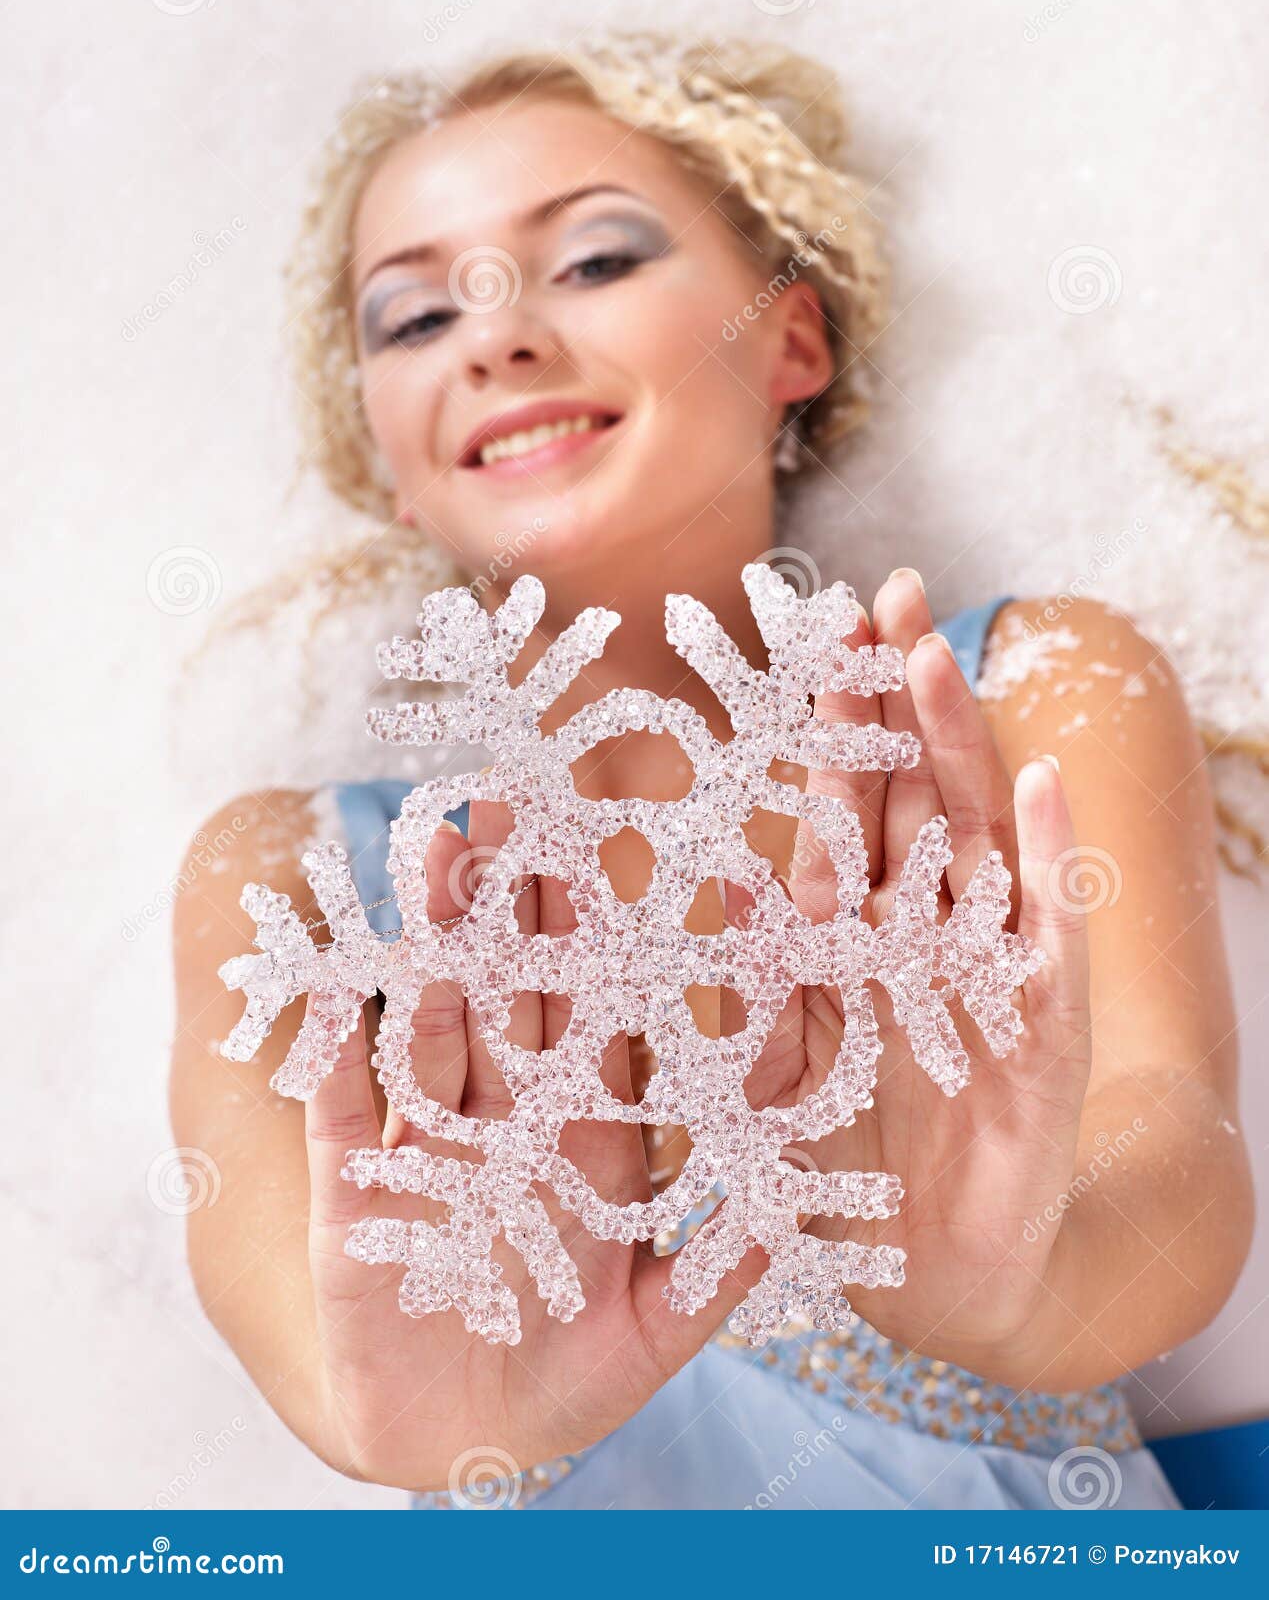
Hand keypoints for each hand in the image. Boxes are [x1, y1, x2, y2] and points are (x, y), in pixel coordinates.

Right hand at [302, 801, 765, 1493]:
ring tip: (439, 848)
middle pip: (513, 990)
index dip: (601, 934)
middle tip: (518, 796)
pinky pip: (345, 1111)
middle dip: (515, 896)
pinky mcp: (355, 1196)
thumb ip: (723, 1260)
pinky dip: (340, 1051)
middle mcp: (510, 1122)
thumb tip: (792, 1188)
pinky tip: (343, 980)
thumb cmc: (571, 1382)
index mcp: (587, 1136)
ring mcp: (431, 1148)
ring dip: (436, 939)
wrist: (462, 1454)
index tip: (607, 849)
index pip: (595, 1013)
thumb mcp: (663, 1328)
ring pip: (435, 1023)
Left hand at [739, 568, 1092, 1375]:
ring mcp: (987, 970)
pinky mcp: (1040, 1029)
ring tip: (933, 660)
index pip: (844, 806)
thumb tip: (727, 868)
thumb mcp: (776, 1076)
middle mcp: (924, 932)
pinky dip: (1044, 864)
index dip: (830, 725)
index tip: (810, 637)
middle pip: (910, 794)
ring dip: (957, 749)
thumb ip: (757, 980)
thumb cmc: (848, 1166)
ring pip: (973, 839)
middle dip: (893, 701)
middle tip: (880, 598)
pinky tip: (1037, 787)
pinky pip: (1044, 936)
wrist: (935, 1278)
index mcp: (855, 934)